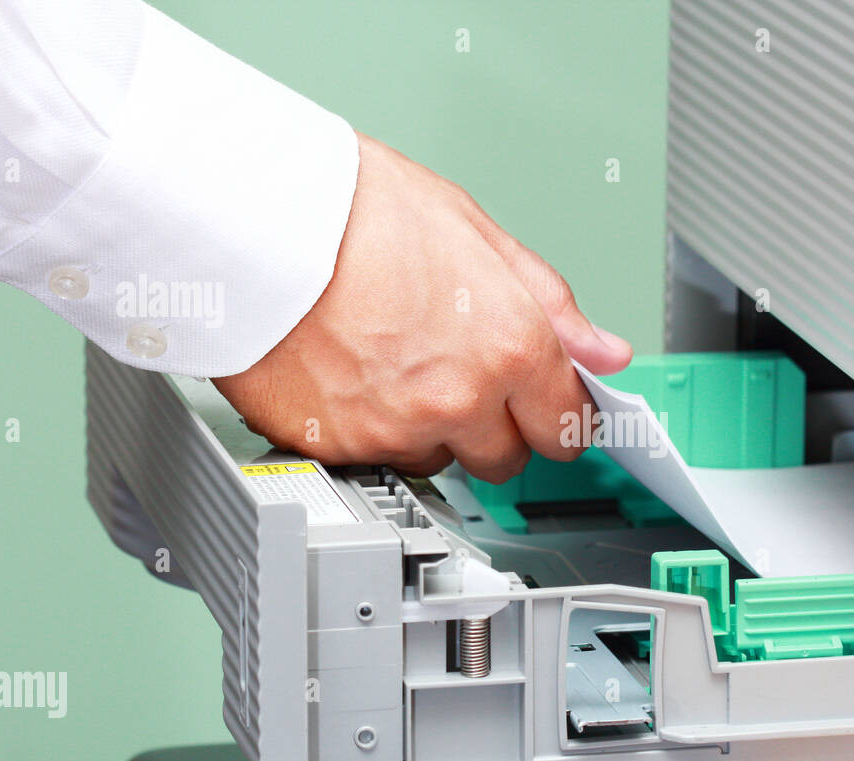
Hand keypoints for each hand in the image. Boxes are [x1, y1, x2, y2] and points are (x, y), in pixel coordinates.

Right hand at [213, 131, 632, 482]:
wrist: (251, 215)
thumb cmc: (354, 208)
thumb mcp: (476, 234)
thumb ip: (550, 305)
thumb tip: (603, 350)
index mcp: (508, 345)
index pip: (566, 426)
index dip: (559, 416)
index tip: (549, 411)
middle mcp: (458, 399)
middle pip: (506, 460)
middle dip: (496, 427)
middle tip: (463, 377)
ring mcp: (396, 430)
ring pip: (439, 460)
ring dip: (431, 430)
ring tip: (394, 364)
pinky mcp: (337, 448)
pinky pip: (375, 459)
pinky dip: (371, 430)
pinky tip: (352, 375)